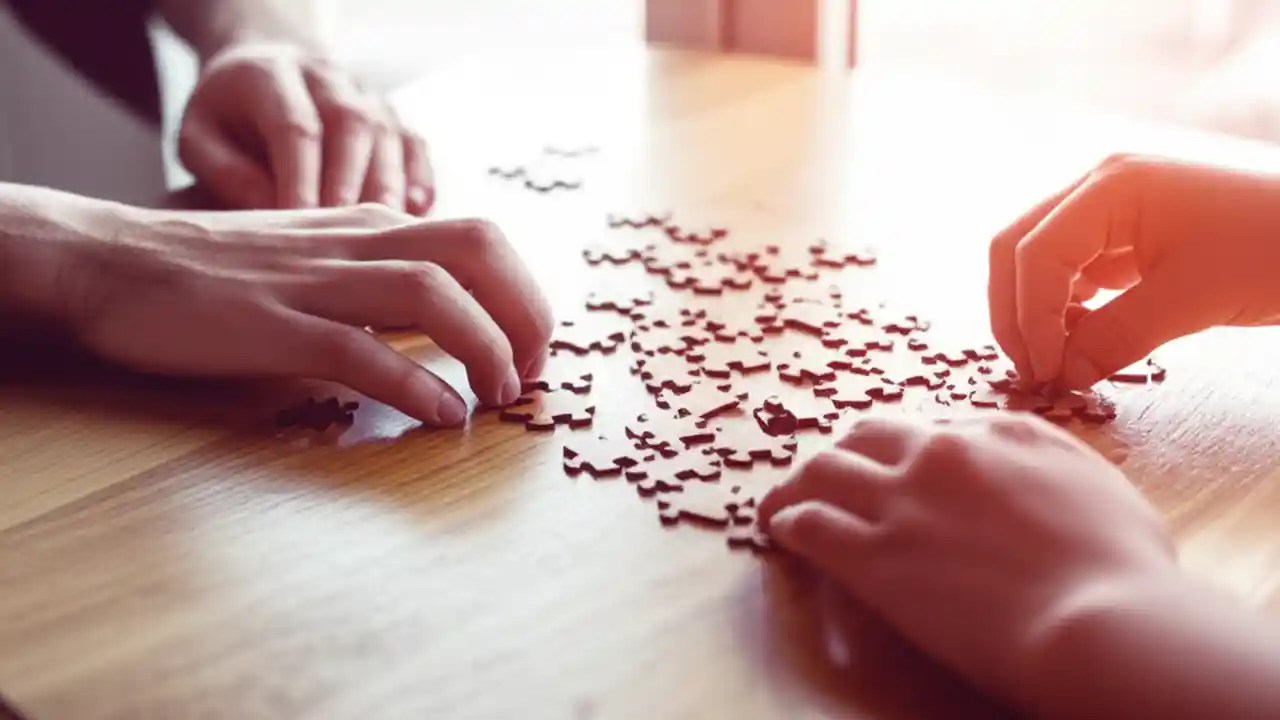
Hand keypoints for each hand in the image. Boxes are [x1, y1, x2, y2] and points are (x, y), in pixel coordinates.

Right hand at [9, 191, 549, 425]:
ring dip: (483, 346)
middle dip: (525, 311)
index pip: (480, 239)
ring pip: (430, 293)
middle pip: (476, 250)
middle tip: (533, 371)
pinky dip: (410, 382)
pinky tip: (439, 413)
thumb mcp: (319, 256)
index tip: (535, 349)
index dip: (525, 294)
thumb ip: (381, 276)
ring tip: (501, 394)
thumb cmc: (223, 271)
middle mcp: (354, 242)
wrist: (117, 262)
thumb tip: (454, 320)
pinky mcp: (272, 326)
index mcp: (370, 227)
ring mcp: (314, 282)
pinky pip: (358, 349)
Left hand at [178, 43, 433, 214]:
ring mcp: (367, 94)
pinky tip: (414, 218)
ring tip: (382, 241)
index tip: (300, 226)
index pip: (296, 127)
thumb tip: (273, 213)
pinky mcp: (393, 116)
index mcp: (271, 74)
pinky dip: (420, 182)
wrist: (265, 66)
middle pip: (353, 126)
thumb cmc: (227, 116)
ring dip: (388, 190)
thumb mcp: (198, 136)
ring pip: (390, 137)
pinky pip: (415, 147)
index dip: (302, 177)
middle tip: (347, 239)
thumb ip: (226, 171)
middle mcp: (327, 77)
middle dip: (351, 185)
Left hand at [758, 414, 1177, 705]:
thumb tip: (1033, 478)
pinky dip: (789, 522)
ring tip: (784, 498)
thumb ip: (1052, 471)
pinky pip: (810, 524)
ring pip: (825, 468)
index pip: (936, 425)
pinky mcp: (872, 557)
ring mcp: (900, 500)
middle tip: (836, 472)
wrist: (1103, 618)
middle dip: (849, 449)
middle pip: (869, 432)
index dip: (911, 448)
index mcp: (1002, 431)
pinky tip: (781, 531)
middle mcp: (941, 452)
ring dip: (800, 481)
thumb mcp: (1101, 490)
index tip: (902, 468)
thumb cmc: (1125, 568)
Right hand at [988, 154, 1279, 388]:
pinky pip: (1073, 271)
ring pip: (1037, 261)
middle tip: (1033, 370)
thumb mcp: (1192, 300)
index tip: (1047, 373)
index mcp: (1110, 186)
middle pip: (1017, 248)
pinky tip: (1079, 343)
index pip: (1035, 253)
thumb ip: (1115, 337)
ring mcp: (1112, 209)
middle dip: (1014, 312)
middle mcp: (1099, 187)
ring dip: (1034, 312)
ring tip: (1055, 363)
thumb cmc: (1274, 249)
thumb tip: (1062, 378)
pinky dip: (1064, 310)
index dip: (1029, 318)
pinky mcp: (1128, 235)